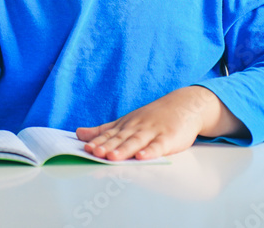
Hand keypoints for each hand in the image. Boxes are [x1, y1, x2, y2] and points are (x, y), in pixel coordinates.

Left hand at [76, 86, 245, 160]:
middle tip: (94, 153)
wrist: (184, 105)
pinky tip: (142, 156)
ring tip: (112, 157)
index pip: (109, 135)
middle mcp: (137, 128)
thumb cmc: (152, 117)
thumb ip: (103, 130)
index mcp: (126, 126)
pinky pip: (158, 146)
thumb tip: (79, 134)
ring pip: (136, 142)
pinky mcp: (168, 137)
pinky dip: (150, 151)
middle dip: (107, 147)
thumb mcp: (126, 121)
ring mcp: (152, 132)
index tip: (84, 149)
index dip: (97, 142)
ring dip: (124, 150)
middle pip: (120, 139)